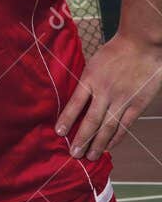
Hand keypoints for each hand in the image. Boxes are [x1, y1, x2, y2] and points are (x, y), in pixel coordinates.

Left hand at [56, 32, 161, 159]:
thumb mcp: (93, 63)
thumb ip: (86, 82)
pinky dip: (116, 137)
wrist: (142, 45)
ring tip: (89, 156)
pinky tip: (109, 146)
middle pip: (91, 120)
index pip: (75, 103)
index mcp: (90, 79)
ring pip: (108, 126)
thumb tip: (75, 100)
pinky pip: (125, 125)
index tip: (59, 132)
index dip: (67, 119)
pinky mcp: (137, 104)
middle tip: (74, 154)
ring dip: (98, 143)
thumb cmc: (115, 52)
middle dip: (82, 138)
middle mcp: (105, 91)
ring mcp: (122, 99)